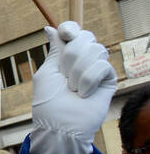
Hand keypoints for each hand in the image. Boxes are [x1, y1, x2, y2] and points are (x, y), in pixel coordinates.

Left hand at [33, 21, 116, 142]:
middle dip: (71, 55)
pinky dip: (88, 80)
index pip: (74, 31)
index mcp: (65, 56)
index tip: (66, 34)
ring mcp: (97, 68)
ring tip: (72, 89)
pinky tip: (83, 94)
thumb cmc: (48, 103)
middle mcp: (83, 60)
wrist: (60, 125)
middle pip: (86, 37)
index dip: (71, 28)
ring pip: (95, 49)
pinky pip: (102, 65)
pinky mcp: (108, 79)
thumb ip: (54, 50)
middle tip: (64, 75)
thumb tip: (50, 28)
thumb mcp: (47, 72)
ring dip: (78, 71)